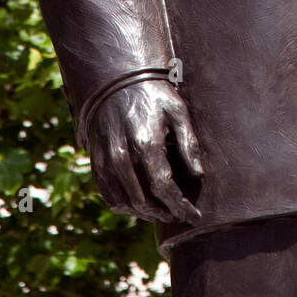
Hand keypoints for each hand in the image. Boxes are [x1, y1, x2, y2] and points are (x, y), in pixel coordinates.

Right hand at [88, 81, 204, 224]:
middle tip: (179, 213)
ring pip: (126, 202)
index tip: (193, 215)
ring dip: (145, 212)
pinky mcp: (96, 162)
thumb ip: (188, 143)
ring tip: (161, 211)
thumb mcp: (177, 110)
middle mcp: (123, 156)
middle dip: (164, 212)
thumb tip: (199, 174)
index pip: (163, 188)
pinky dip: (124, 205)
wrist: (116, 81)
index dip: (180, 206)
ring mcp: (107, 161)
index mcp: (146, 143)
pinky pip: (108, 195)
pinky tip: (138, 204)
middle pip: (144, 200)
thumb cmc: (153, 95)